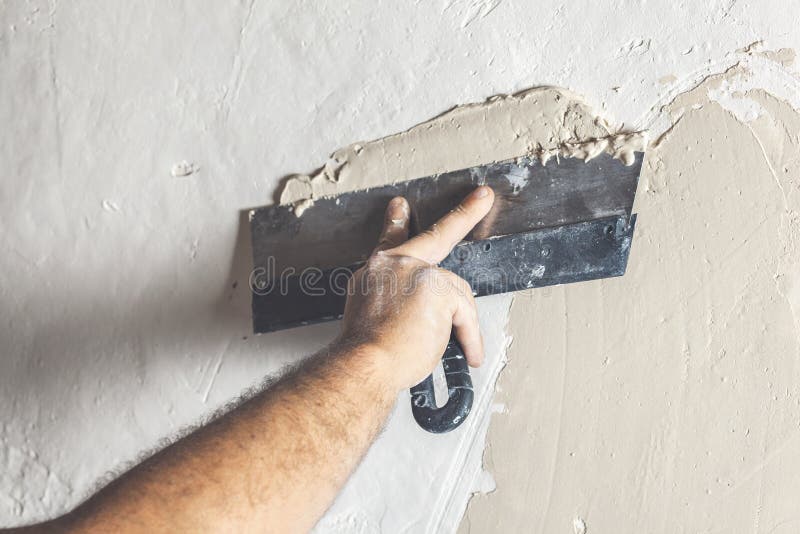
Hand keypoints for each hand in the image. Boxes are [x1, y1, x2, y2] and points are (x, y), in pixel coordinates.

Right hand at [337, 186, 494, 391]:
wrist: (364, 364)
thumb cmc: (367, 355)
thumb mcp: (370, 320)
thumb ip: (394, 303)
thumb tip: (417, 313)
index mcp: (375, 273)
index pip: (390, 242)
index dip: (396, 223)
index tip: (400, 207)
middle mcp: (393, 265)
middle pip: (435, 236)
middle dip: (463, 214)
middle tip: (482, 198)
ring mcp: (416, 272)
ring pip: (456, 294)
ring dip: (462, 325)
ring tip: (461, 349)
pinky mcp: (437, 288)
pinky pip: (465, 314)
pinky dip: (470, 337)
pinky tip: (469, 353)